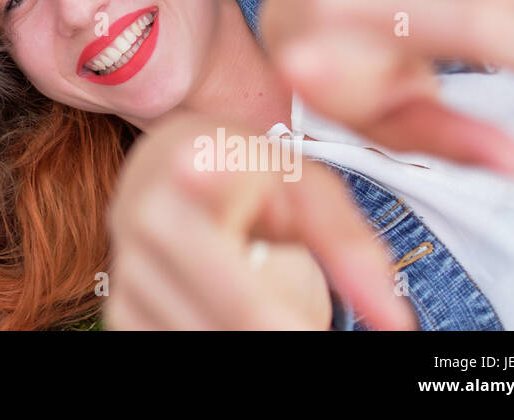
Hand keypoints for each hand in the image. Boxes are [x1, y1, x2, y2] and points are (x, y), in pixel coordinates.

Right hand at [106, 110, 413, 329]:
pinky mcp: (118, 311)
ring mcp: (125, 269)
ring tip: (288, 316)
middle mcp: (144, 217)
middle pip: (239, 316)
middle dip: (293, 330)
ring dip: (261, 343)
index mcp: (191, 164)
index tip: (303, 326)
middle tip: (323, 330)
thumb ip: (350, 244)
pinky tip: (238, 322)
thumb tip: (395, 323)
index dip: (252, 283)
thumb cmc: (246, 171)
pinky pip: (179, 349)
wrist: (166, 165)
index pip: (219, 220)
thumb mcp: (306, 183)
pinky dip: (222, 345)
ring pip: (209, 342)